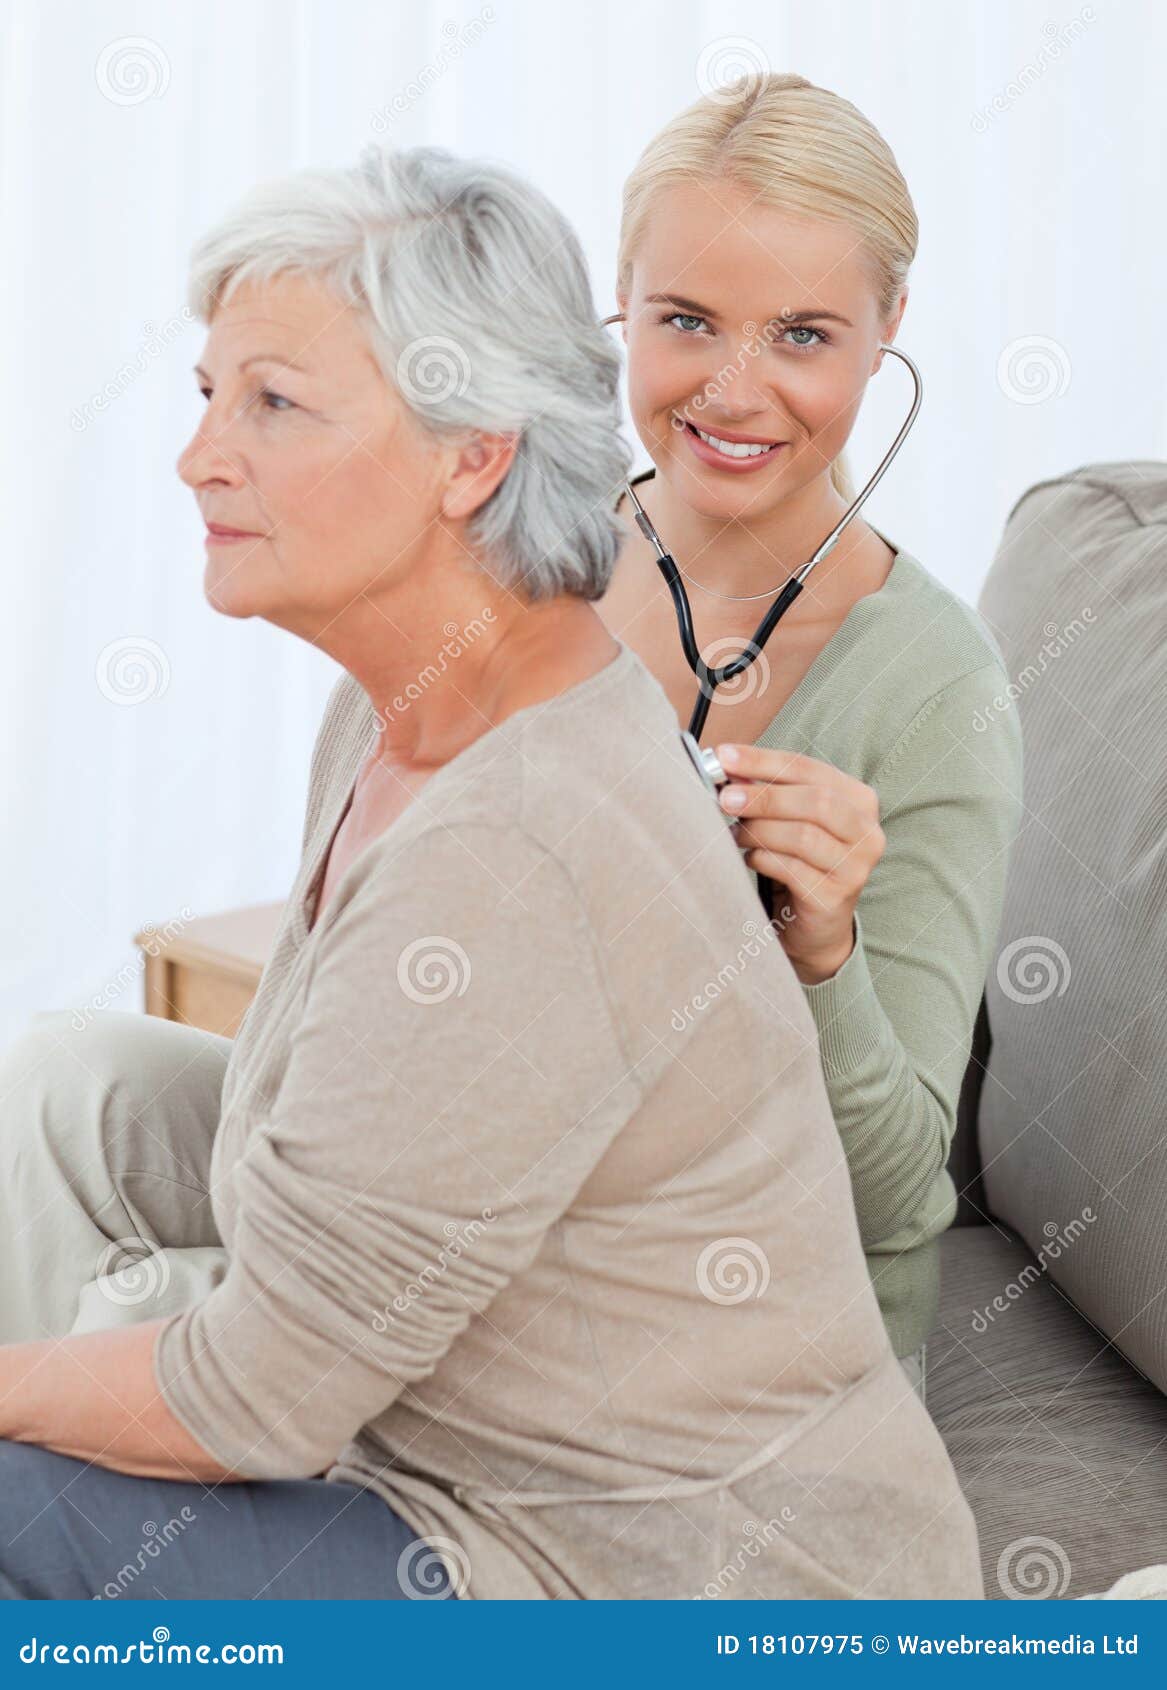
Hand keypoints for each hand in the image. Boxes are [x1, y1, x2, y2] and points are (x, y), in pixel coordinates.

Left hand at [715, 742, 885, 984]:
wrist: (815, 926)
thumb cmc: (800, 862)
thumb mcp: (788, 819)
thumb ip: (766, 791)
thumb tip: (727, 765)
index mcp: (858, 800)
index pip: (808, 768)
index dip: (764, 761)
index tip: (724, 756)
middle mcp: (867, 831)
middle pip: (814, 800)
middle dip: (763, 796)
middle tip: (724, 797)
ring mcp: (856, 867)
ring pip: (803, 836)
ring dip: (759, 830)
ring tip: (734, 833)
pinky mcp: (836, 897)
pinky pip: (792, 870)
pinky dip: (763, 859)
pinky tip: (749, 858)